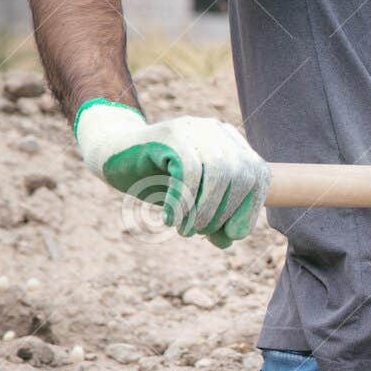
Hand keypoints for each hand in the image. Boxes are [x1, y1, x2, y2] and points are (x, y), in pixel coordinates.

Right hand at [73, 98, 269, 247]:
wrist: (112, 153)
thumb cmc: (157, 179)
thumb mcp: (190, 203)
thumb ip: (213, 220)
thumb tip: (229, 241)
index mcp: (231, 144)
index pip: (258, 176)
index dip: (250, 208)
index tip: (233, 234)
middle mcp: (216, 131)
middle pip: (241, 176)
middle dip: (224, 213)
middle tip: (201, 233)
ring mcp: (194, 129)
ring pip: (219, 173)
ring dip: (204, 210)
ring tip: (185, 229)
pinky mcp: (171, 134)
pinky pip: (189, 172)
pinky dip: (182, 201)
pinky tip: (170, 218)